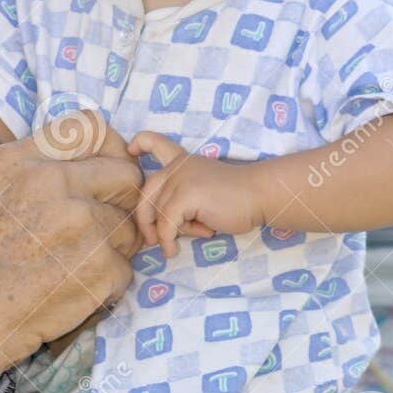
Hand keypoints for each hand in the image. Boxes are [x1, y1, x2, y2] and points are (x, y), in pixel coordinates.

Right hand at [0, 111, 143, 373]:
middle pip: (126, 174)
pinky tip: (70, 290)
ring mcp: (78, 225)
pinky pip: (125, 269)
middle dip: (118, 202)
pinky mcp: (97, 268)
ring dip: (111, 248)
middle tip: (95, 227)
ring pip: (128, 227)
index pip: (92, 128)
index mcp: (21, 160)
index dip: (107, 152)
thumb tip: (107, 153)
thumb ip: (39, 164)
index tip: (101, 176)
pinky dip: (105, 284)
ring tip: (71, 265)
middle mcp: (51, 184)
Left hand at [127, 131, 263, 256]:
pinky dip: (167, 241)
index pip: (156, 142)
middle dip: (144, 220)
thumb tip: (161, 232)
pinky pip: (166, 225)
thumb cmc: (236, 200)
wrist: (260, 195)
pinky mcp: (185, 195)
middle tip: (150, 240)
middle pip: (146, 192)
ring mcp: (180, 179)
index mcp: (183, 162)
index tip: (132, 150)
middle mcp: (178, 167)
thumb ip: (181, 202)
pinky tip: (173, 250)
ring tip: (182, 241)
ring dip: (167, 234)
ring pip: (157, 214)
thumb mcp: (202, 194)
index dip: (139, 144)